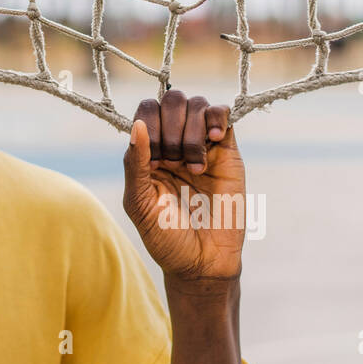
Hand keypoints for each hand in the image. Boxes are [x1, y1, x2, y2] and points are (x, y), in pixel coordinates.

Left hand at [121, 89, 244, 281]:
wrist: (203, 262)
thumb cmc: (166, 237)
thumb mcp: (140, 203)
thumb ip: (135, 164)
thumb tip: (137, 125)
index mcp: (147, 151)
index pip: (146, 110)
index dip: (150, 122)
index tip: (155, 157)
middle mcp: (173, 142)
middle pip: (172, 101)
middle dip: (171, 126)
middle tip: (174, 161)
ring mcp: (201, 145)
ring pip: (197, 105)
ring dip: (192, 130)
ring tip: (195, 166)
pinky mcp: (227, 152)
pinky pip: (222, 115)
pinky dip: (216, 118)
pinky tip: (212, 141)